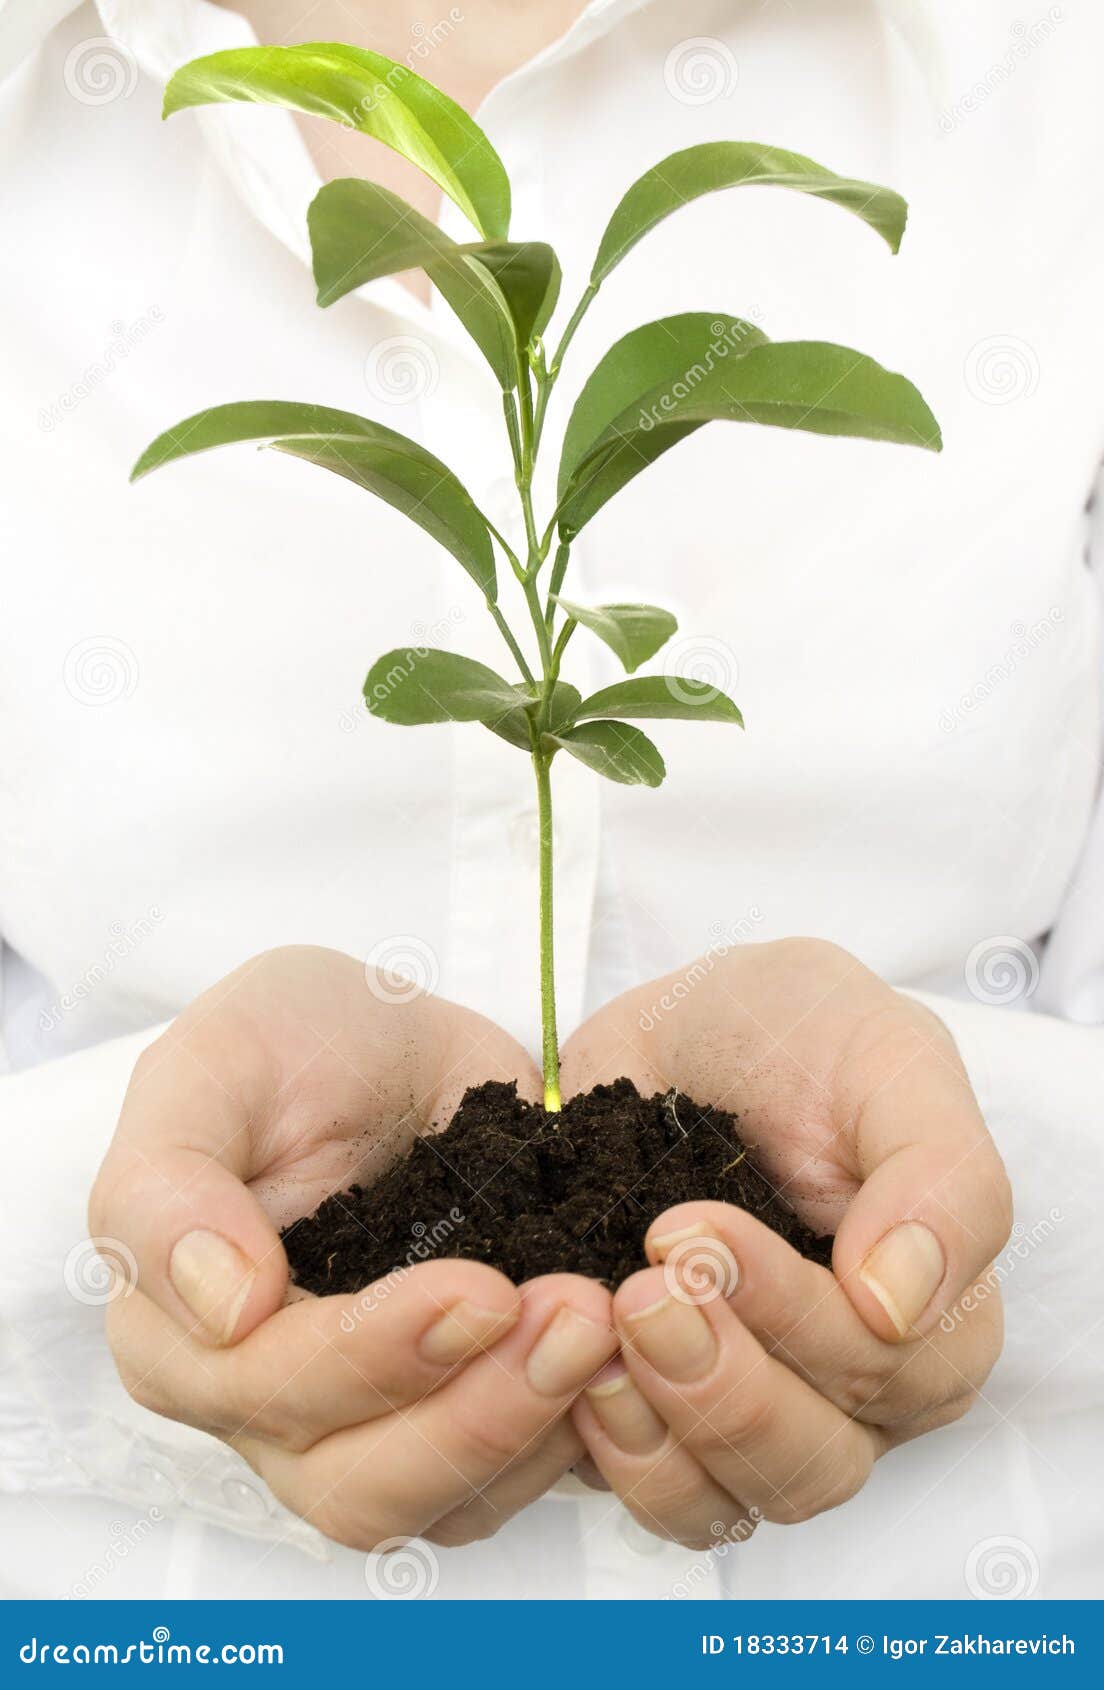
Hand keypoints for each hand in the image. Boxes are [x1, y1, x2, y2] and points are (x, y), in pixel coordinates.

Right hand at [90, 945, 615, 1549]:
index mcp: (181, 1336)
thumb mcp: (213, 1063)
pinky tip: (623, 1355)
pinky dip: (576, 1434)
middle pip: (361, 1488)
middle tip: (577, 1316)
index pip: (270, 1392)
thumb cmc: (286, 1042)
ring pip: (445, 1505)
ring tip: (606, 1325)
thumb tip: (225, 1312)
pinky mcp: (459, 1412)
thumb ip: (170, 1184)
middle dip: (475, 1414)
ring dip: (533, 1428)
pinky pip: (517, 1479)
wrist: (389, 1038)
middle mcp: (266, 1408)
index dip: (374, 1356)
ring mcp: (367, 1425)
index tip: (480, 1291)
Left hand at [560, 938, 1011, 1548]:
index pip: (886, 1372)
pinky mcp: (660, 1412)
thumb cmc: (799, 1030)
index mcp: (932, 1313)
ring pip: (728, 1498)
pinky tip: (568, 1372)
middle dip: (721, 1384)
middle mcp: (852, 1388)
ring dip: (659, 1433)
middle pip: (811, 1461)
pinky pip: (647, 1491)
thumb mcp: (887, 1056)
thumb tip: (902, 1305)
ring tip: (597, 1331)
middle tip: (641, 1287)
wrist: (679, 1023)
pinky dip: (605, 1453)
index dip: (792, 1317)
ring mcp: (754, 1410)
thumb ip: (938, 1173)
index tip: (691, 1226)